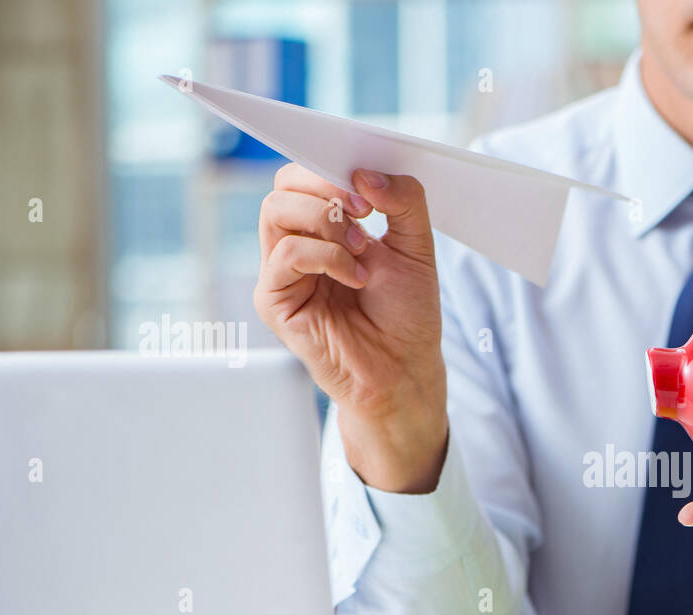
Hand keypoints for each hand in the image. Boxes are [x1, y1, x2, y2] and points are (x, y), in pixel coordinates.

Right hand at [254, 164, 446, 492]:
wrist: (405, 369)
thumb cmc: (407, 314)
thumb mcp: (417, 247)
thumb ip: (403, 201)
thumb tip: (365, 173)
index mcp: (325, 229)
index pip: (304, 176)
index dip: (329, 168)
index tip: (366, 186)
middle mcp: (297, 245)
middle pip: (283, 186)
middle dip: (324, 188)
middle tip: (364, 212)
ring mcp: (283, 272)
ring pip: (277, 211)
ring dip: (327, 222)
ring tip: (363, 250)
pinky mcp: (274, 300)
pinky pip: (284, 254)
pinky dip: (325, 256)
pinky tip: (356, 277)